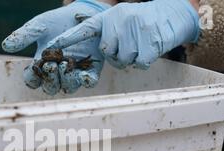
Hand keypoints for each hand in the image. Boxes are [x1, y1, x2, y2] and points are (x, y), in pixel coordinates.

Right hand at [2, 0, 110, 94]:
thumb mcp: (39, 26)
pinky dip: (86, 80)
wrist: (81, 13)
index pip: (33, 80)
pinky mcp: (91, 70)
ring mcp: (74, 74)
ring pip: (68, 87)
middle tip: (50, 65)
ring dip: (65, 80)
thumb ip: (24, 36)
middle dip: (50, 79)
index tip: (34, 67)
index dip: (32, 77)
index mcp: (42, 68)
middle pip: (50, 88)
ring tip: (63, 65)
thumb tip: (5, 46)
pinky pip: (89, 82)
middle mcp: (57, 75)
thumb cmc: (57, 22)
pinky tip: (82, 75)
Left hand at [48, 0, 199, 69]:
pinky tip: (150, 47)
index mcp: (110, 16)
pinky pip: (139, 64)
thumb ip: (107, 33)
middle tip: (128, 46)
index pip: (85, 28)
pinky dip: (145, 61)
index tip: (50, 47)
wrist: (173, 13)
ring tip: (141, 44)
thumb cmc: (143, 22)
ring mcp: (135, 30)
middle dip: (116, 55)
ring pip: (123, 60)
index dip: (68, 38)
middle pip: (107, 52)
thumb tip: (100, 53)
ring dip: (132, 58)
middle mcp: (120, 20)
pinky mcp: (149, 43)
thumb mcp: (121, 20)